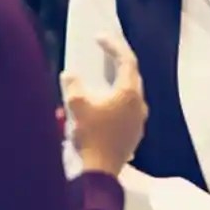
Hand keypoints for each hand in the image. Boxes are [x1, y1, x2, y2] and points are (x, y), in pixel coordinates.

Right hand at [61, 35, 147, 175]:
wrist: (100, 172)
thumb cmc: (90, 136)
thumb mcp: (77, 106)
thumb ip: (73, 85)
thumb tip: (70, 75)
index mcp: (129, 93)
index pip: (127, 60)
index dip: (114, 45)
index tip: (99, 38)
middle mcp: (139, 104)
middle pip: (132, 75)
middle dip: (117, 61)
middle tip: (103, 52)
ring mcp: (139, 120)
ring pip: (130, 93)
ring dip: (117, 82)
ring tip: (102, 77)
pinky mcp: (134, 133)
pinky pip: (128, 109)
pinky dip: (117, 99)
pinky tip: (104, 104)